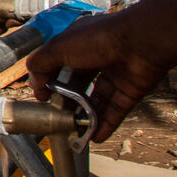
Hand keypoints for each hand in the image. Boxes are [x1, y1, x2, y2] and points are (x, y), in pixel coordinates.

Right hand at [25, 13, 165, 142]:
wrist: (142, 42)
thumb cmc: (99, 39)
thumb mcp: (59, 47)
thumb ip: (41, 64)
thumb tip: (34, 83)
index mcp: (77, 45)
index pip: (57, 65)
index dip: (48, 81)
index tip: (41, 96)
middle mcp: (96, 59)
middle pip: (76, 85)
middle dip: (66, 101)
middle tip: (57, 116)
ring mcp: (114, 76)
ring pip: (96, 100)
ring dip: (85, 116)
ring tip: (74, 130)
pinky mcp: (130, 91)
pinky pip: (115, 111)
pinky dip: (105, 125)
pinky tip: (94, 137)